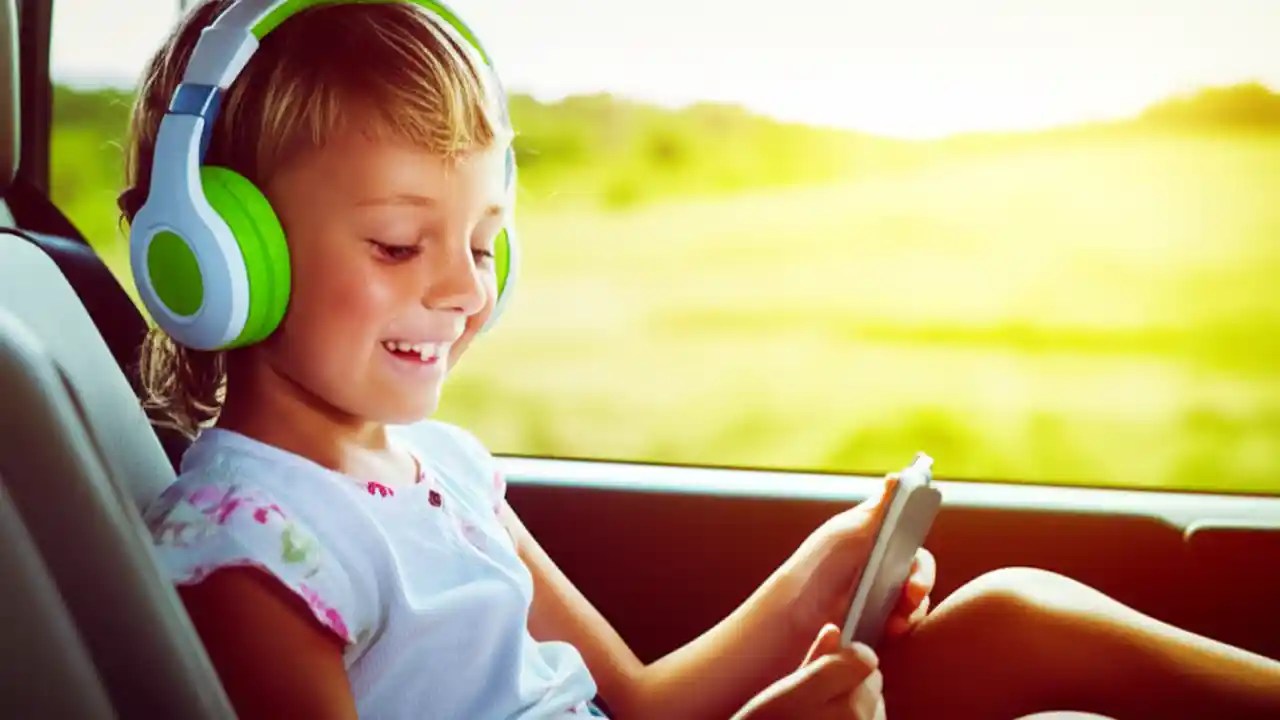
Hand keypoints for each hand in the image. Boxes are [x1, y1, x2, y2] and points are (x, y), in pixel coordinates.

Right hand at [731, 623, 884, 719]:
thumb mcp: (780, 694)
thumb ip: (814, 661)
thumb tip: (834, 632)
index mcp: (822, 691)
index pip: (864, 658)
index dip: (849, 659)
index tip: (836, 665)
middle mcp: (850, 716)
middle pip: (875, 681)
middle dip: (855, 685)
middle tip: (823, 701)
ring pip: (878, 709)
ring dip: (863, 711)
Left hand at [779, 476, 935, 640]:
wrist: (800, 611)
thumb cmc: (821, 563)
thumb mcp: (849, 531)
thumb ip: (879, 509)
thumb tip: (898, 477)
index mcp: (876, 534)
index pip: (912, 531)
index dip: (919, 539)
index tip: (914, 556)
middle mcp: (884, 560)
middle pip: (920, 567)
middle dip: (921, 580)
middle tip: (913, 592)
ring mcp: (884, 591)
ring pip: (918, 596)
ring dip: (913, 606)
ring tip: (896, 620)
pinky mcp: (882, 617)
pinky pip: (907, 619)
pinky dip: (903, 623)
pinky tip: (890, 629)